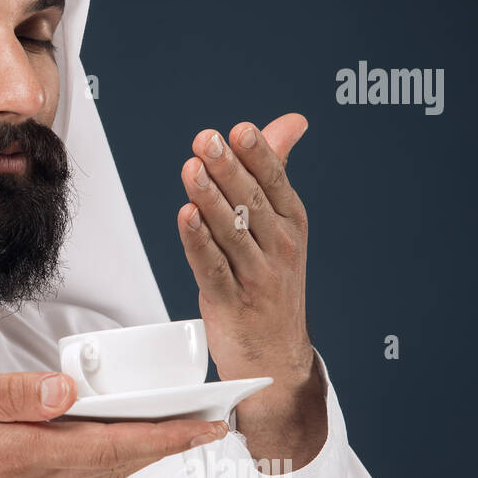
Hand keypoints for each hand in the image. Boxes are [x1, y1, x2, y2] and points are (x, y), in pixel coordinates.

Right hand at [0, 371, 227, 477]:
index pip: (107, 444)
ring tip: (176, 432)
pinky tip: (115, 448)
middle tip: (209, 423)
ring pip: (100, 476)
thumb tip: (64, 388)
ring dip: (142, 455)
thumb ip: (3, 395)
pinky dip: (108, 464)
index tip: (204, 424)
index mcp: (16, 455)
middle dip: (167, 444)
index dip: (162, 435)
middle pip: (115, 464)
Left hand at [176, 114, 314, 393]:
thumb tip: (289, 122)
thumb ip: (274, 169)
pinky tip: (186, 217)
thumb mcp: (282, 224)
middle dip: (227, 168)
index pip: (274, 181)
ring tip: (192, 170)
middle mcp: (278, 246)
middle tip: (206, 140)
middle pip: (250, 201)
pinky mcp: (230, 300)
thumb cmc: (272, 282)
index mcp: (291, 223)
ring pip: (230, 230)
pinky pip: (211, 266)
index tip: (239, 130)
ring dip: (209, 198)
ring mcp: (256, 275)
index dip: (256, 155)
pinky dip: (197, 241)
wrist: (275, 356)